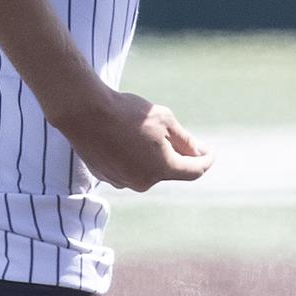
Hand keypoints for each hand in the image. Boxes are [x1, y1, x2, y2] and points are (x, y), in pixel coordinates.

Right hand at [55, 87, 212, 191]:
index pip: (194, 171)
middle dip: (175, 154)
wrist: (85, 113)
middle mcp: (144, 182)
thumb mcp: (164, 120)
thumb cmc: (127, 113)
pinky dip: (132, 157)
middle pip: (169, 171)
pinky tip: (123, 137)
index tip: (210, 152)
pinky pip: (128, 169)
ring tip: (140, 130)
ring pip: (148, 170)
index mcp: (162, 169)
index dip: (206, 160)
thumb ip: (185, 141)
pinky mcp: (107, 177)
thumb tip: (200, 153)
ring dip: (152, 156)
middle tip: (173, 132)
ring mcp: (123, 181)